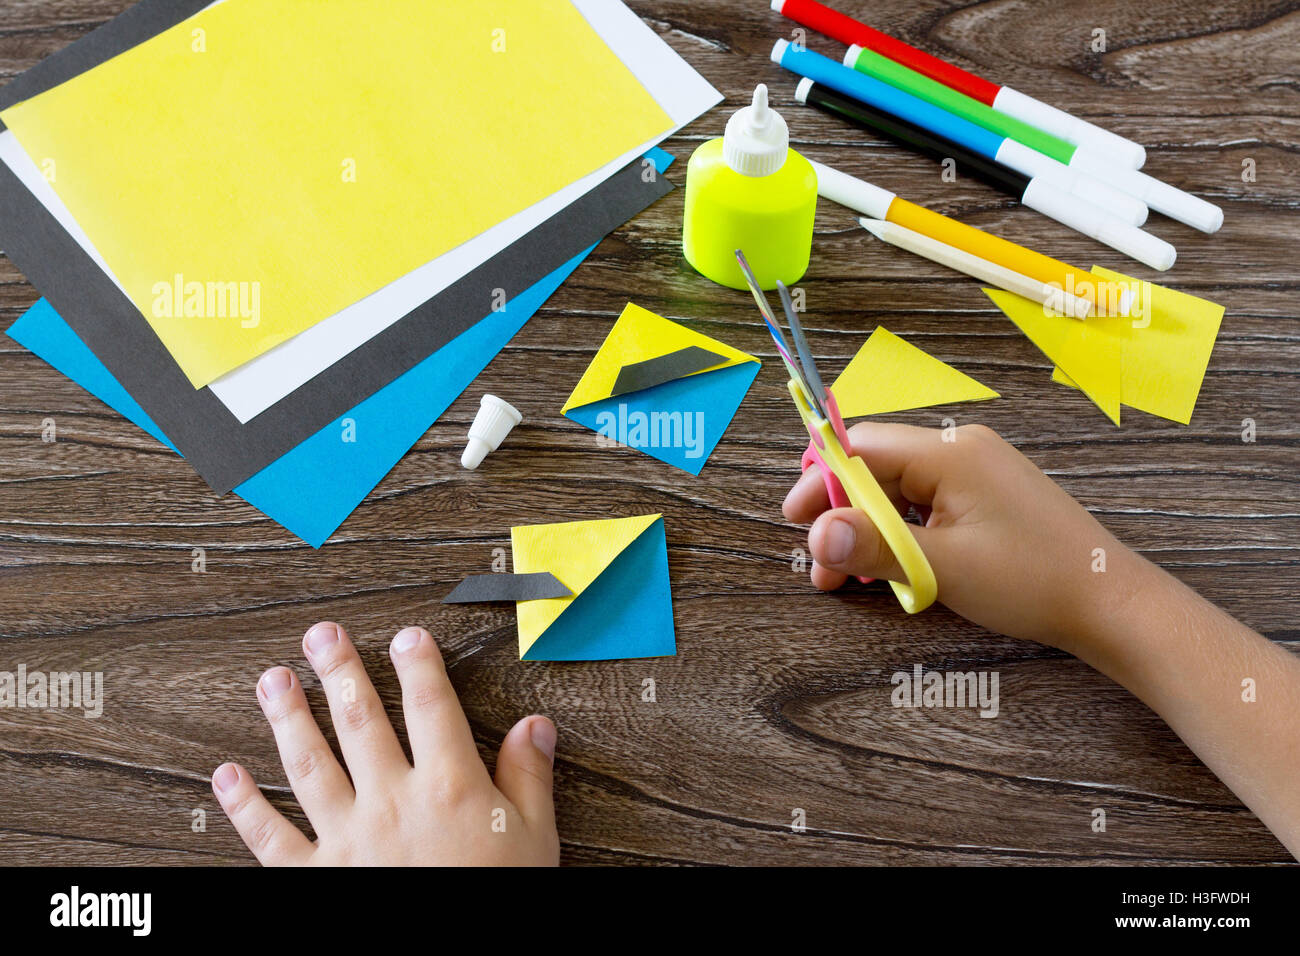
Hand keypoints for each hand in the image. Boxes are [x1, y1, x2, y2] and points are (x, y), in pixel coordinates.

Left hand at [210, 622, 558, 865]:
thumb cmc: (496, 898)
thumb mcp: (533, 840)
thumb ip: (529, 779)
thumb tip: (535, 726)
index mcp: (448, 787)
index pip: (432, 707)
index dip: (419, 665)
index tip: (407, 637)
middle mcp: (391, 802)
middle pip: (360, 721)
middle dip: (339, 672)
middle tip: (321, 636)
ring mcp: (346, 839)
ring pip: (310, 764)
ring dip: (288, 718)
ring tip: (273, 680)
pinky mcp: (313, 878)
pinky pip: (271, 838)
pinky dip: (246, 807)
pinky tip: (228, 775)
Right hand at [783, 422, 1151, 650]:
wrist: (1109, 601)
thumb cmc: (1033, 581)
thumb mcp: (943, 567)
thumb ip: (876, 545)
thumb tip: (817, 533)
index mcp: (949, 453)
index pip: (861, 447)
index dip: (820, 481)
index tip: (795, 520)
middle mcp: (961, 449)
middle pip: (876, 466)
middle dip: (841, 512)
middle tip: (820, 561)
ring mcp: (977, 471)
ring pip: (898, 488)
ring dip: (869, 527)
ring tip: (849, 575)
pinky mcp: (987, 495)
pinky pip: (926, 502)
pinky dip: (900, 531)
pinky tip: (893, 567)